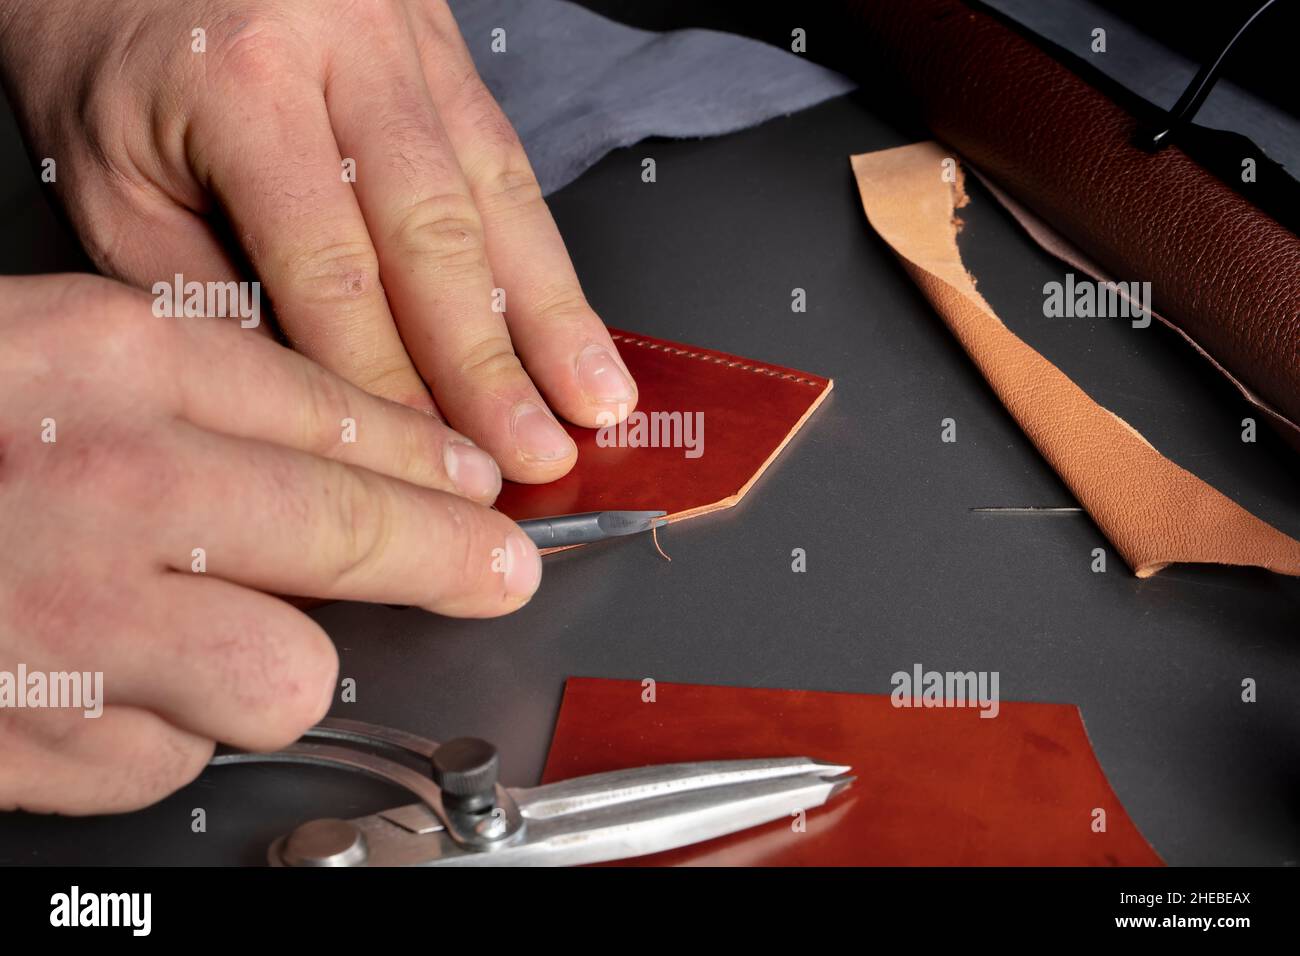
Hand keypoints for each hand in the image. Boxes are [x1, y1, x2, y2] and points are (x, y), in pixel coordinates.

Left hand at [0, 0, 637, 482]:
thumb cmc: (101, 45)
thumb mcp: (107, 182)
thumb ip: (204, 292)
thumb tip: (317, 401)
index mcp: (240, 80)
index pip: (334, 269)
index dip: (390, 383)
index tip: (428, 464)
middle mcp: (341, 46)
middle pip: (438, 233)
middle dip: (495, 363)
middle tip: (536, 454)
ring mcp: (405, 37)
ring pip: (497, 193)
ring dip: (552, 312)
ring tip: (595, 398)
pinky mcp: (441, 44)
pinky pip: (504, 155)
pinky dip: (542, 249)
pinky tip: (574, 317)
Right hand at [0, 274, 542, 812]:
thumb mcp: (50, 357)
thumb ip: (204, 388)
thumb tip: (372, 449)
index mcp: (102, 362)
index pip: (332, 412)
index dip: (432, 462)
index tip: (486, 495)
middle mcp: (101, 485)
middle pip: (349, 530)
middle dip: (450, 557)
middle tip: (494, 571)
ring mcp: (71, 621)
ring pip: (286, 675)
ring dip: (271, 665)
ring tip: (200, 635)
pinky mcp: (40, 739)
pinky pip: (176, 753)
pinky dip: (159, 729)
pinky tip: (95, 683)